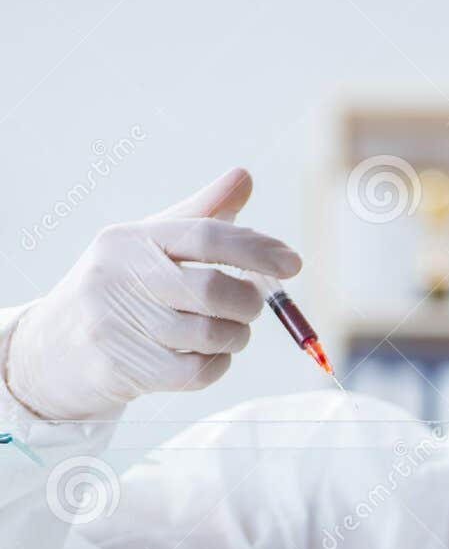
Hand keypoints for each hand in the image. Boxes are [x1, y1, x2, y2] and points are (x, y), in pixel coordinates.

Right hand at [5, 168, 299, 420]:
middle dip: (247, 302)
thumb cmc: (121, 288)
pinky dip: (217, 365)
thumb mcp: (150, 244)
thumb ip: (201, 215)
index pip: (206, 235)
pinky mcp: (122, 367)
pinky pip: (195, 371)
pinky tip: (210, 356)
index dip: (256, 249)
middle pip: (211, 290)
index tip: (293, 263)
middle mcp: (120, 276)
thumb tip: (244, 177)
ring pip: (208, 335)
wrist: (55, 347)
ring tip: (231, 331)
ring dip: (235, 337)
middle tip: (252, 305)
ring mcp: (118, 324)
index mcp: (132, 238)